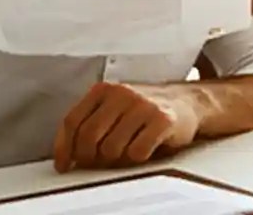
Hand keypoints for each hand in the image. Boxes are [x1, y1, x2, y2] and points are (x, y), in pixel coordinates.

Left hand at [54, 82, 199, 172]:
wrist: (187, 102)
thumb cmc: (145, 110)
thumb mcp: (113, 108)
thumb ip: (89, 122)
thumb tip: (67, 154)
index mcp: (105, 89)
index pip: (72, 121)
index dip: (64, 148)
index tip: (65, 164)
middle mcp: (122, 93)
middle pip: (88, 136)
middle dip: (89, 157)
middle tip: (98, 163)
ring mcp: (143, 105)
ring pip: (111, 148)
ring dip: (116, 159)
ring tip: (125, 153)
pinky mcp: (163, 119)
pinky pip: (137, 152)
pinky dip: (137, 158)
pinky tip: (144, 149)